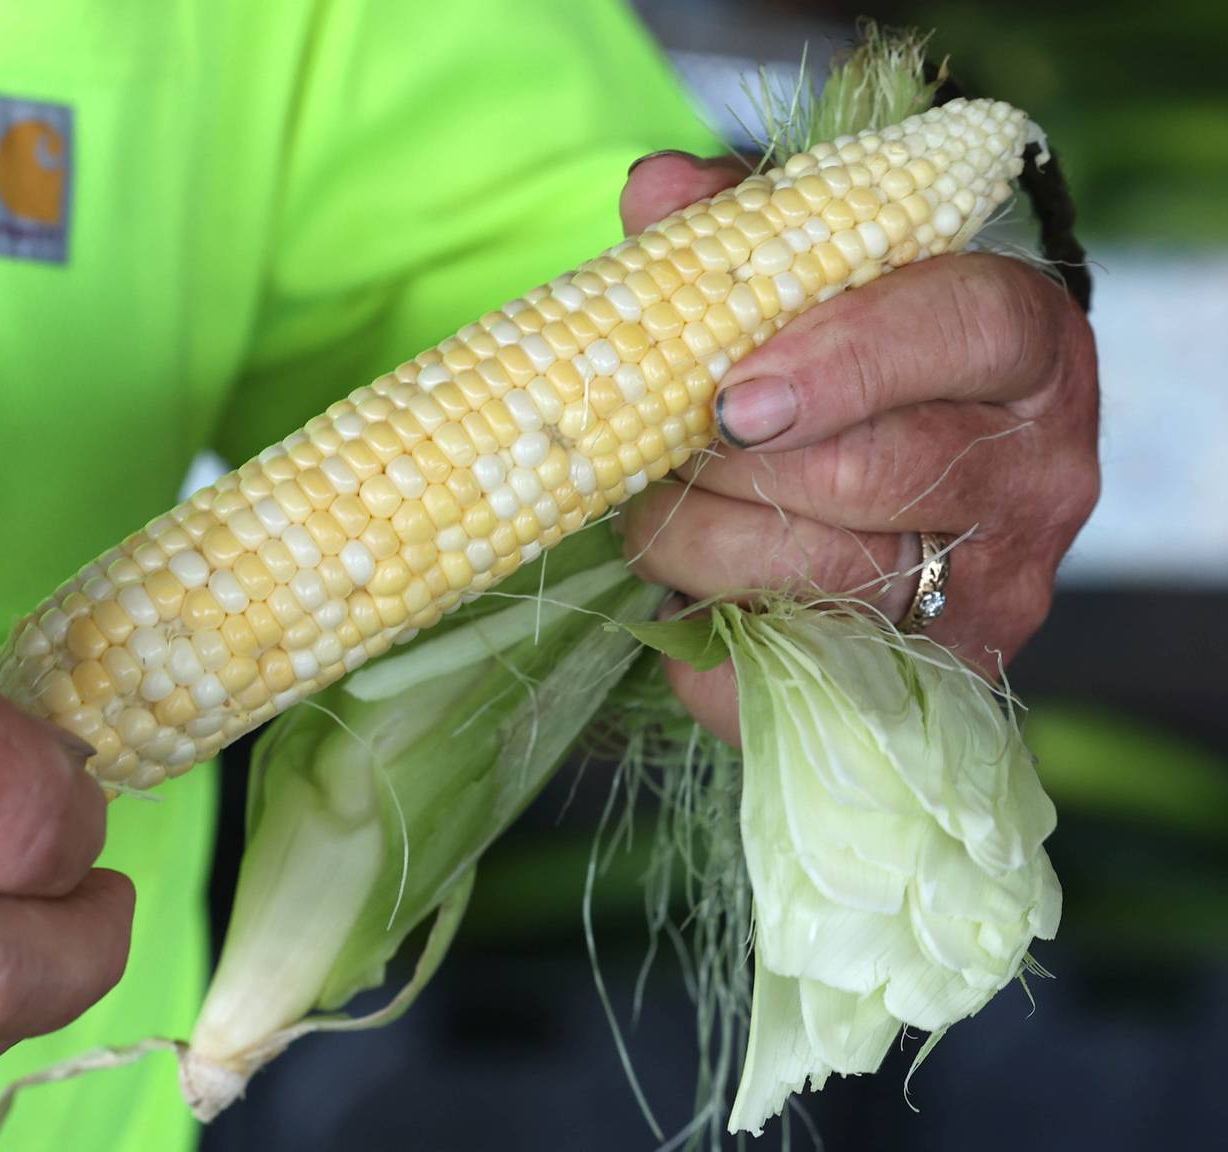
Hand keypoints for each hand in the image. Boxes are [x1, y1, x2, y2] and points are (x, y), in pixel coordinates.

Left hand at [615, 153, 1100, 744]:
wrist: (909, 491)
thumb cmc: (848, 364)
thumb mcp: (810, 274)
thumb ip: (739, 223)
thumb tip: (657, 192)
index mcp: (1020, 345)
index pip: (961, 328)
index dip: (840, 359)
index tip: (729, 398)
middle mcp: (1038, 472)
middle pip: (869, 475)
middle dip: (727, 470)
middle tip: (656, 453)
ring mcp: (998, 587)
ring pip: (824, 580)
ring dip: (699, 551)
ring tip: (655, 516)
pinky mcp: (940, 674)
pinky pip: (798, 674)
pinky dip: (712, 646)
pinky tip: (683, 602)